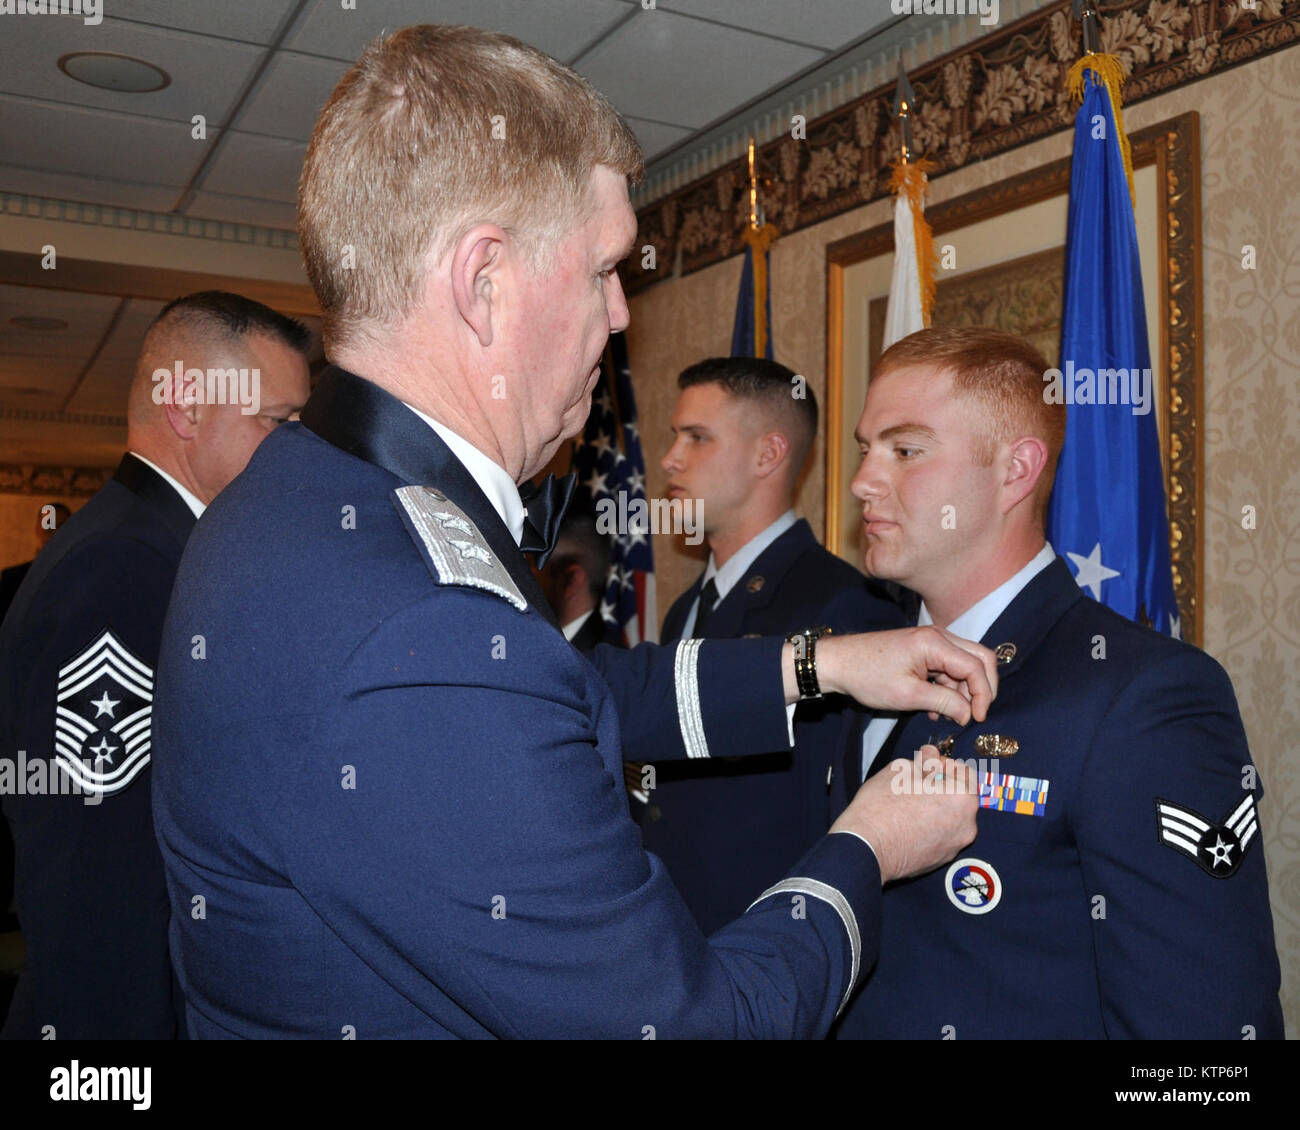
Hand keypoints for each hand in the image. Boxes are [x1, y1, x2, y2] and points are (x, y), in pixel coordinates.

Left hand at [811, 626, 997, 724]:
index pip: (976, 666)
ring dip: (962, 691)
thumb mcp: (908, 695)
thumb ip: (944, 702)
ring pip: (965, 665)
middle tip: (974, 714)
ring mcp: (932, 642)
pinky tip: (935, 708)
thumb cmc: (868, 676)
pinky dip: (948, 688)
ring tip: (945, 714)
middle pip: (979, 659)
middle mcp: (938, 636)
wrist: (839, 663)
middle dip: (981, 689)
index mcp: (935, 643)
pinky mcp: (924, 650)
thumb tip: (969, 714)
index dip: (983, 694)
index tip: (978, 718)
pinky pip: (949, 668)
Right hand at [831, 745, 977, 882]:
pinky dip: (929, 827)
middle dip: (940, 787)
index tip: (928, 764)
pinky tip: (908, 823)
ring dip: (935, 808)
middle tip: (916, 783)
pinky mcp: (939, 860)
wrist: (867, 847)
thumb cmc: (884, 806)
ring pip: (949, 819)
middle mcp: (966, 825)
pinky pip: (940, 836)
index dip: (944, 764)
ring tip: (909, 804)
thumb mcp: (902, 769)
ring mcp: (954, 846)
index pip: (964, 772)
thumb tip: (931, 756)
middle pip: (959, 798)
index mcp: (962, 798)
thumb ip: (924, 760)